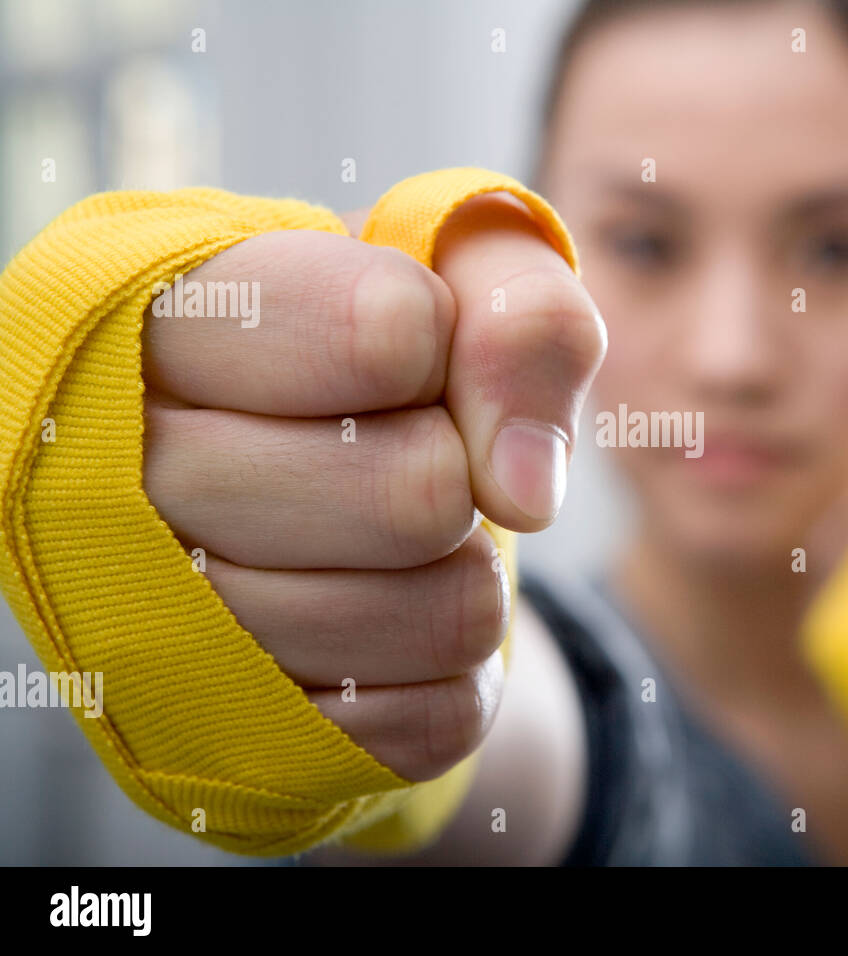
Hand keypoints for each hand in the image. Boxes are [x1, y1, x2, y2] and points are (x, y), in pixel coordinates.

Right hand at [142, 193, 605, 781]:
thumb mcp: (459, 282)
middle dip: (456, 470)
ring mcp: (166, 630)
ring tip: (393, 544)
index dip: (443, 349)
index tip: (403, 351)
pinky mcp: (241, 738)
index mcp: (161, 321)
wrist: (324, 483)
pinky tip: (381, 627)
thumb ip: (521, 318)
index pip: (385, 335)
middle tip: (403, 454)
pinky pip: (441, 717)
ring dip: (464, 575)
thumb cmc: (381, 366)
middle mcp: (122, 480)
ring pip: (442, 615)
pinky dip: (454, 669)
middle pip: (418, 494)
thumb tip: (523, 489)